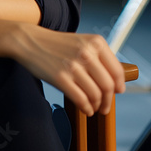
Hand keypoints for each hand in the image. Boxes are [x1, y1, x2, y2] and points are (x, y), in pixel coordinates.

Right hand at [8, 26, 124, 116]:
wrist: (30, 41)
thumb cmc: (56, 44)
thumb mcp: (82, 42)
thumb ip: (99, 58)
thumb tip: (115, 83)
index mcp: (96, 42)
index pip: (116, 70)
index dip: (119, 85)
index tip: (118, 92)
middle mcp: (87, 53)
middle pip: (108, 85)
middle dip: (108, 101)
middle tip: (105, 107)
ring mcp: (73, 66)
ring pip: (95, 95)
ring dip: (97, 106)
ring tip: (93, 107)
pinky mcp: (60, 78)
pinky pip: (81, 99)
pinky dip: (86, 108)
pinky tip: (85, 109)